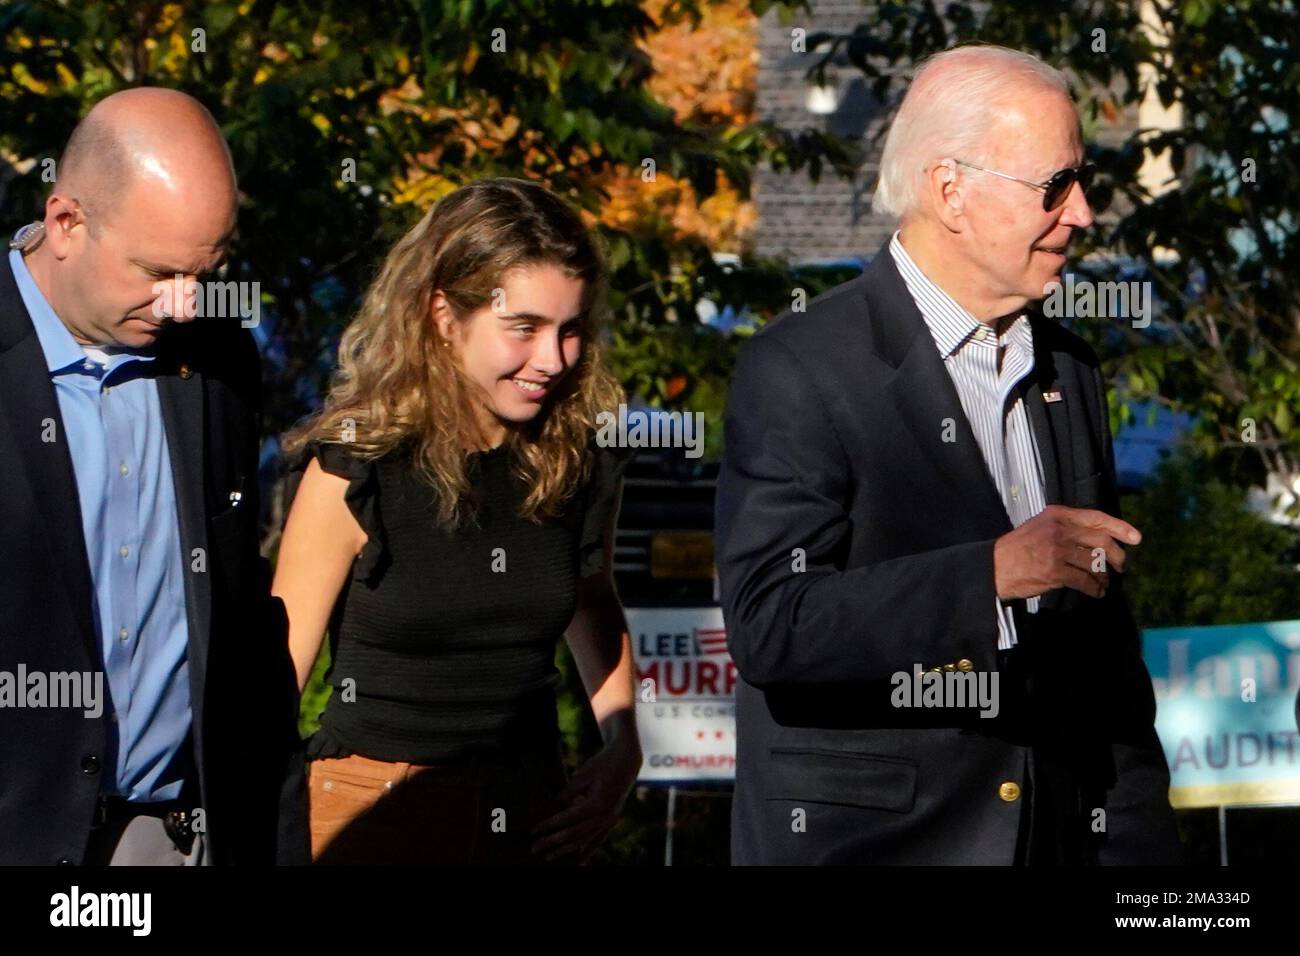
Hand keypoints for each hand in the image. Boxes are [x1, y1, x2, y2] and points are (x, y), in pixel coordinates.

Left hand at [530, 740, 640, 863]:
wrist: (627, 761)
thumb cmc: (603, 764)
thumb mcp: (583, 774)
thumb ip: (568, 793)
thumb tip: (551, 808)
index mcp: (598, 803)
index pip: (568, 818)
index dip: (549, 825)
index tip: (534, 830)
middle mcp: (606, 816)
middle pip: (575, 834)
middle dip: (553, 842)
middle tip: (535, 848)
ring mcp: (610, 820)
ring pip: (585, 840)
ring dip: (566, 849)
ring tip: (549, 857)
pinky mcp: (612, 820)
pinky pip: (599, 839)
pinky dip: (588, 851)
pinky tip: (580, 862)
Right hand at [993, 504, 1139, 600]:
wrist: (994, 567)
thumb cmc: (1017, 548)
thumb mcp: (1039, 526)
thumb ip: (1064, 527)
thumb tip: (1096, 537)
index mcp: (1057, 515)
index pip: (1096, 517)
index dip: (1119, 527)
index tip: (1136, 538)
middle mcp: (1059, 530)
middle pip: (1101, 540)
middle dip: (1117, 556)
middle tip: (1121, 567)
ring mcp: (1057, 551)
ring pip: (1095, 563)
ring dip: (1104, 576)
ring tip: (1104, 582)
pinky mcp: (1055, 572)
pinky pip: (1085, 581)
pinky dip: (1095, 589)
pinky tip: (1096, 593)